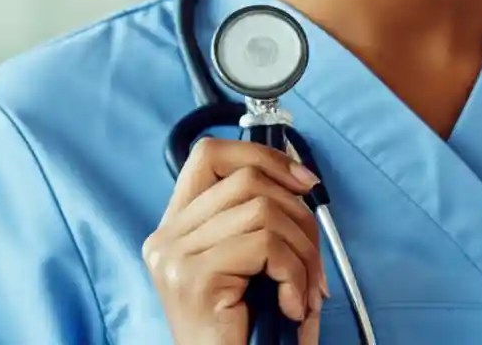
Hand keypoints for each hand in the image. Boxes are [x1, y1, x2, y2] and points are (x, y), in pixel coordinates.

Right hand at [143, 138, 327, 344]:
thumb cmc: (247, 332)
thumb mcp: (254, 265)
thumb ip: (263, 219)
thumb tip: (302, 179)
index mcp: (176, 226)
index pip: (210, 154)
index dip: (264, 157)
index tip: (304, 183)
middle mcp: (166, 237)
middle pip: (248, 180)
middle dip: (300, 217)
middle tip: (315, 265)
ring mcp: (175, 257)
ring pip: (263, 211)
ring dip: (303, 253)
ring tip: (305, 293)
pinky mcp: (194, 278)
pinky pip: (266, 246)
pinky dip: (295, 274)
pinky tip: (291, 306)